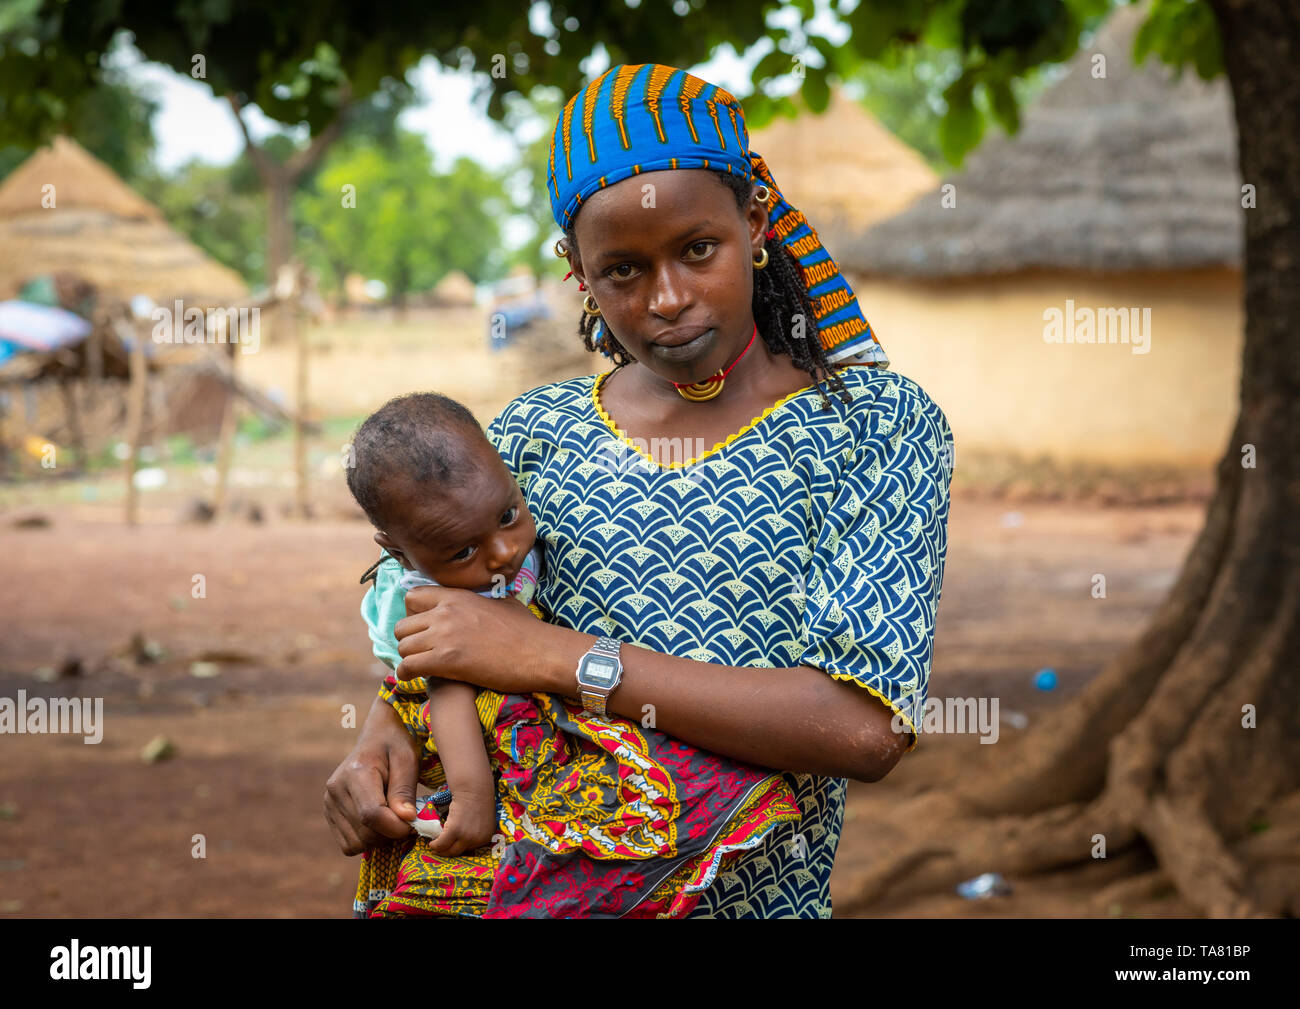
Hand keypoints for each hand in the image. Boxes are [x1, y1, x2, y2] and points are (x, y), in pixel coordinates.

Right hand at [324, 697, 421, 855]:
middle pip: (365, 833)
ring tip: (391, 816)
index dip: (396, 827)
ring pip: (356, 844)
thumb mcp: (407, 760)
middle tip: (405, 817)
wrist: (376, 736)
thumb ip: (404, 790)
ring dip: (379, 839)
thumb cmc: (395, 745)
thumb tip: (405, 820)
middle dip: (390, 833)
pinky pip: (348, 845)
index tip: (413, 823)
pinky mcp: (329, 814)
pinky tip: (378, 821)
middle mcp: (335, 790)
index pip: (371, 815)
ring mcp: (328, 803)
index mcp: (355, 773)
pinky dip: (366, 840)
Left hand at [395, 585, 558, 692]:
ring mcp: (444, 636)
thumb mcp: (503, 602)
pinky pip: (407, 667)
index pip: (412, 597)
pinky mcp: (445, 661)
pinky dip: (408, 675)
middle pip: (402, 626)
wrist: (540, 653)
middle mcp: (445, 612)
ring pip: (402, 648)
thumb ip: (481, 600)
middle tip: (422, 652)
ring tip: (422, 667)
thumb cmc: (528, 630)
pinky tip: (418, 678)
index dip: (413, 614)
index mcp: (457, 596)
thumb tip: (484, 601)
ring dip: (410, 659)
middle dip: (409, 641)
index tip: (423, 628)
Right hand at [425, 789, 498, 857]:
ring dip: (440, 850)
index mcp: (486, 838)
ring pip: (449, 851)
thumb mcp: (482, 820)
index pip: (469, 850)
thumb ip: (476, 831)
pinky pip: (441, 844)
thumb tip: (464, 839)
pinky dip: (435, 845)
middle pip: (459, 853)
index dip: (458, 848)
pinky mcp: (455, 830)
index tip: (450, 846)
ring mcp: (467, 836)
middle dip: (448, 852)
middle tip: (440, 850)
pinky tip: (431, 843)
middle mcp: (478, 839)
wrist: (473, 788)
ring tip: (434, 847)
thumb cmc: (477, 800)